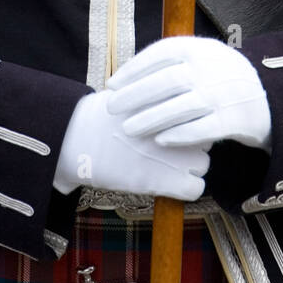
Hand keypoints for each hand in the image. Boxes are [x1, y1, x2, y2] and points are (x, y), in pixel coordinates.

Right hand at [53, 89, 209, 200]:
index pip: (199, 111)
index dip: (189, 119)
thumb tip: (179, 99)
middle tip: (168, 146)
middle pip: (205, 135)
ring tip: (165, 164)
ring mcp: (173, 154)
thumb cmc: (103, 117)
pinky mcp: (165, 181)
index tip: (175, 126)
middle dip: (192, 142)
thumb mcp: (135, 93)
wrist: (78, 139)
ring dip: (190, 165)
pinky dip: (186, 188)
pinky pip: (195, 189)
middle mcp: (177, 125)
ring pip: (202, 163)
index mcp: (170, 100)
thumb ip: (160, 96)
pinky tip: (167, 183)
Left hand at [106, 36, 271, 151]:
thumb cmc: (223, 77)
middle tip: (111, 108)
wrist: (269, 97)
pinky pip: (202, 128)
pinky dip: (179, 134)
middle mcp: (212, 68)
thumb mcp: (204, 56)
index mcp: (201, 47)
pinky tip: (159, 140)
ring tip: (127, 128)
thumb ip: (174, 59)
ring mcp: (223, 94)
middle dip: (135, 94)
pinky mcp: (233, 120)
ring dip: (150, 118)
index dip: (132, 69)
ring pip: (181, 106)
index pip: (160, 53)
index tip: (112, 84)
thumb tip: (130, 71)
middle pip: (166, 80)